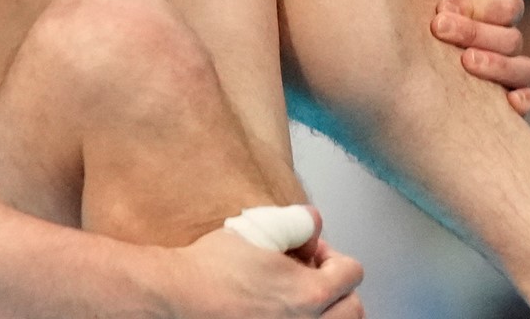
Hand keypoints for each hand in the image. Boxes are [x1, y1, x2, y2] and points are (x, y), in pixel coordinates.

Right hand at [163, 212, 364, 318]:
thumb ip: (296, 221)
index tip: (309, 251)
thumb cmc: (210, 269)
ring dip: (327, 311)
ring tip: (299, 298)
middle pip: (353, 310)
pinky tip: (279, 311)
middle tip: (310, 275)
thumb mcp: (257, 230)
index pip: (352, 273)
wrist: (176, 299)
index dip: (332, 254)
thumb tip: (314, 221)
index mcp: (310, 294)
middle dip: (337, 287)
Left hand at [424, 0, 529, 114]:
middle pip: (511, 38)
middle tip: (439, 28)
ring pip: (524, 70)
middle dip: (475, 32)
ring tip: (465, 61)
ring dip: (498, 65)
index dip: (479, 6)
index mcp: (496, 8)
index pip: (508, 6)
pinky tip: (507, 101)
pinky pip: (526, 100)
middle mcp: (505, 40)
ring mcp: (506, 70)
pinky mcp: (499, 99)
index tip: (441, 7)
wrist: (391, 31)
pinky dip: (523, 100)